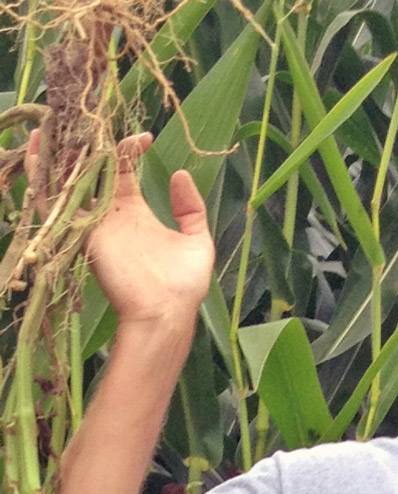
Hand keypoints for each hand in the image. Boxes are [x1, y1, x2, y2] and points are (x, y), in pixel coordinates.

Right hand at [27, 130, 215, 327]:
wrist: (167, 313)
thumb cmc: (183, 284)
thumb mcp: (197, 241)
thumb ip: (190, 209)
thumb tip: (180, 174)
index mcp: (135, 212)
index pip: (123, 169)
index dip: (129, 148)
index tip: (143, 136)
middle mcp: (110, 213)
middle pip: (90, 168)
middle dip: (87, 143)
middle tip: (88, 114)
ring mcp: (94, 221)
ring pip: (70, 178)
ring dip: (62, 151)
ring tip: (58, 119)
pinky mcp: (83, 232)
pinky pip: (56, 201)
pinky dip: (44, 175)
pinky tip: (38, 147)